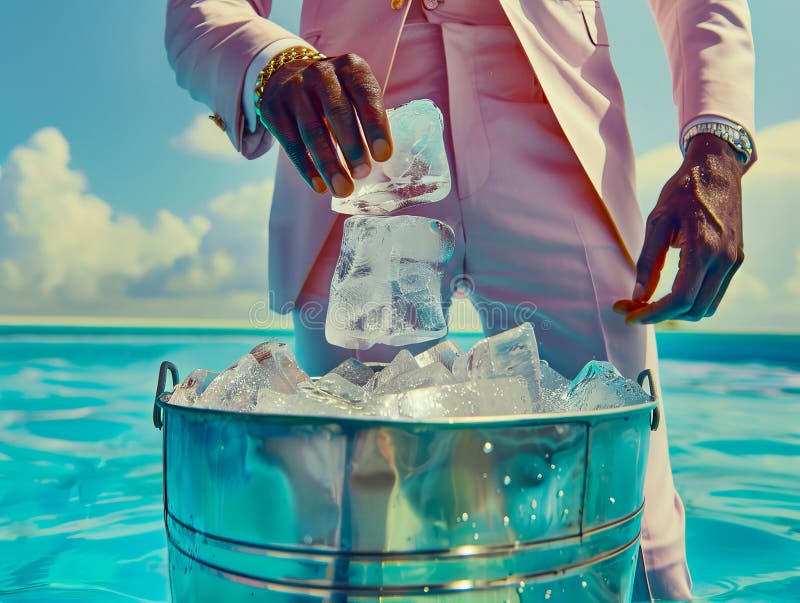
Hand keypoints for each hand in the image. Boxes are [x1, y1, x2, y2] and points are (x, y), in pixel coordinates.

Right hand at [258, 52, 392, 197]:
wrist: (287, 75)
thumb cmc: (336, 94)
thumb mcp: (355, 92)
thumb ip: (367, 118)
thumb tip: (379, 161)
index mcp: (350, 67)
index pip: (366, 95)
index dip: (375, 126)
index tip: (383, 156)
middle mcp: (321, 73)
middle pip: (338, 113)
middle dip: (352, 147)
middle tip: (363, 174)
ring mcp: (295, 89)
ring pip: (313, 131)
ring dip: (329, 164)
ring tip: (343, 189)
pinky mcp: (274, 108)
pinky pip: (292, 143)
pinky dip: (306, 168)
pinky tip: (319, 186)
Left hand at [613, 133, 745, 323]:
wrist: (716, 168)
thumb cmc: (682, 191)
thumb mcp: (657, 222)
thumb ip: (648, 263)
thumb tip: (638, 296)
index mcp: (704, 249)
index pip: (680, 299)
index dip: (652, 314)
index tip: (628, 315)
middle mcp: (725, 259)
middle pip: (694, 309)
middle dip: (661, 315)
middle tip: (632, 308)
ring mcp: (734, 260)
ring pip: (707, 307)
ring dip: (678, 311)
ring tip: (649, 302)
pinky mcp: (736, 259)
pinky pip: (715, 293)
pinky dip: (692, 300)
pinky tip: (670, 291)